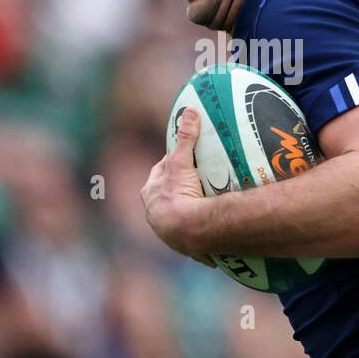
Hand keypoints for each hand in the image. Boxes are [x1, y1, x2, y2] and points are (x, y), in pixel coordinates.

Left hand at [141, 108, 206, 256]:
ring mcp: (166, 232)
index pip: (161, 173)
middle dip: (178, 190)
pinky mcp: (183, 246)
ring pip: (176, 217)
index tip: (186, 161)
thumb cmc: (178, 195)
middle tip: (197, 183)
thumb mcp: (181, 162)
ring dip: (187, 213)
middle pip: (167, 196)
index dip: (173, 165)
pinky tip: (208, 233)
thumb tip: (190, 111)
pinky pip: (191, 238)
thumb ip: (186, 138)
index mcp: (150, 193)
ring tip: (204, 208)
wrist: (187, 230)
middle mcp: (154, 213)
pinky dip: (198, 235)